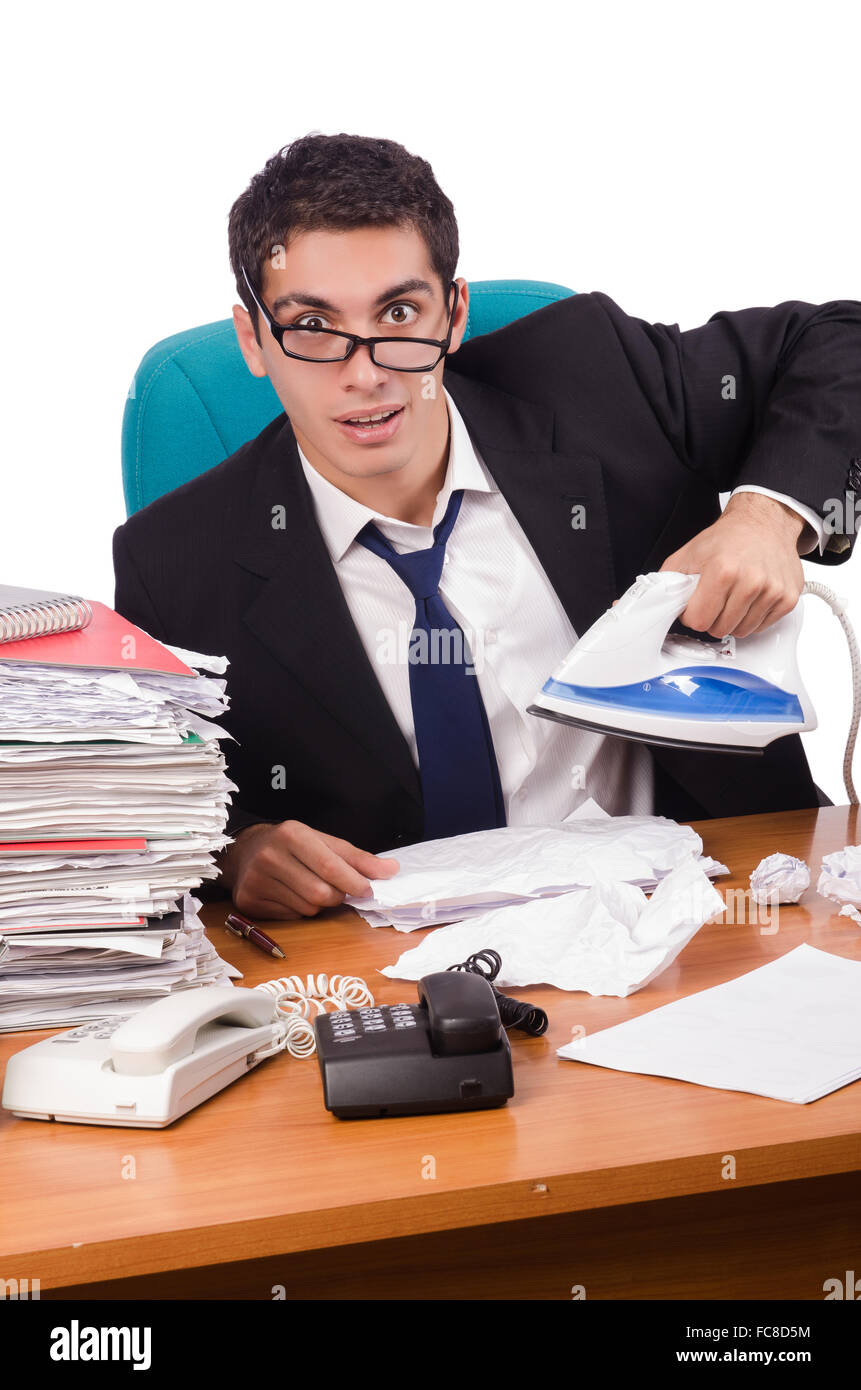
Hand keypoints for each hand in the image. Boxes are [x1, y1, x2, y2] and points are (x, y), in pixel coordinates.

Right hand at [222, 820, 398, 919]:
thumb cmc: (294, 846)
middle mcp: (270, 856)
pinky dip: (299, 911)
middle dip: (336, 896)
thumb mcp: (325, 843)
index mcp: (292, 834)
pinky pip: (291, 917)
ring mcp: (256, 879)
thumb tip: (392, 870)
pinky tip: (291, 895)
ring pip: (307, 908)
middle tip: (334, 888)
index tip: (368, 890)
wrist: (247, 850)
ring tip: (308, 886)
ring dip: (318, 904)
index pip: (330, 866)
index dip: (354, 882)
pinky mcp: (249, 900)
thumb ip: (358, 858)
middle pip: (321, 893)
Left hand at [658, 492, 807, 637]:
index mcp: (722, 570)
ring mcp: (772, 591)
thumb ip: (668, 581)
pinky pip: (762, 626)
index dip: (693, 615)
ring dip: (733, 619)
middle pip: (719, 629)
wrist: (764, 523)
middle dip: (712, 617)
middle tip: (715, 598)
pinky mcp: (787, 598)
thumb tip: (650, 604)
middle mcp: (751, 581)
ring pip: (742, 631)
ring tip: (733, 596)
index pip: (699, 621)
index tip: (696, 604)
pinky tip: (750, 597)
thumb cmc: (727, 539)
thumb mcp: (689, 553)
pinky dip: (753, 617)